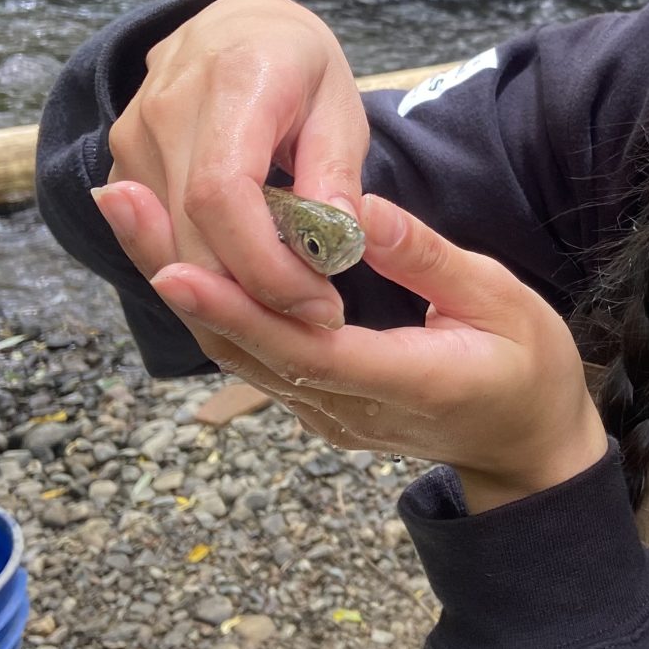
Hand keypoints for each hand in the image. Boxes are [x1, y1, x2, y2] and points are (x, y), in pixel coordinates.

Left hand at [95, 186, 607, 512]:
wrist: (525, 446)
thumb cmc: (526, 365)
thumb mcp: (501, 299)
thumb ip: (426, 257)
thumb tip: (358, 210)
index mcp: (404, 383)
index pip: (304, 349)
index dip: (237, 311)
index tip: (176, 266)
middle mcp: (347, 410)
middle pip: (245, 350)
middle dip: (177, 277)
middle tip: (121, 202)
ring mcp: (325, 413)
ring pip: (235, 355)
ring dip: (178, 285)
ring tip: (127, 211)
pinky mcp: (314, 402)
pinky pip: (250, 355)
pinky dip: (207, 304)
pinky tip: (171, 251)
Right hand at [105, 0, 364, 335]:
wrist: (236, 26)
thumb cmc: (299, 67)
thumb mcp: (340, 105)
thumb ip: (334, 172)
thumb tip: (336, 245)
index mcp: (232, 80)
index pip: (223, 195)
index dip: (266, 265)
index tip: (320, 302)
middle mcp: (166, 107)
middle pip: (190, 233)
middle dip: (254, 294)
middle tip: (317, 317)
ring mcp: (133, 136)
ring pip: (168, 245)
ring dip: (228, 292)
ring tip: (291, 302)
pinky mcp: (123, 163)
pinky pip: (157, 236)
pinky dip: (204, 271)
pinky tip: (251, 280)